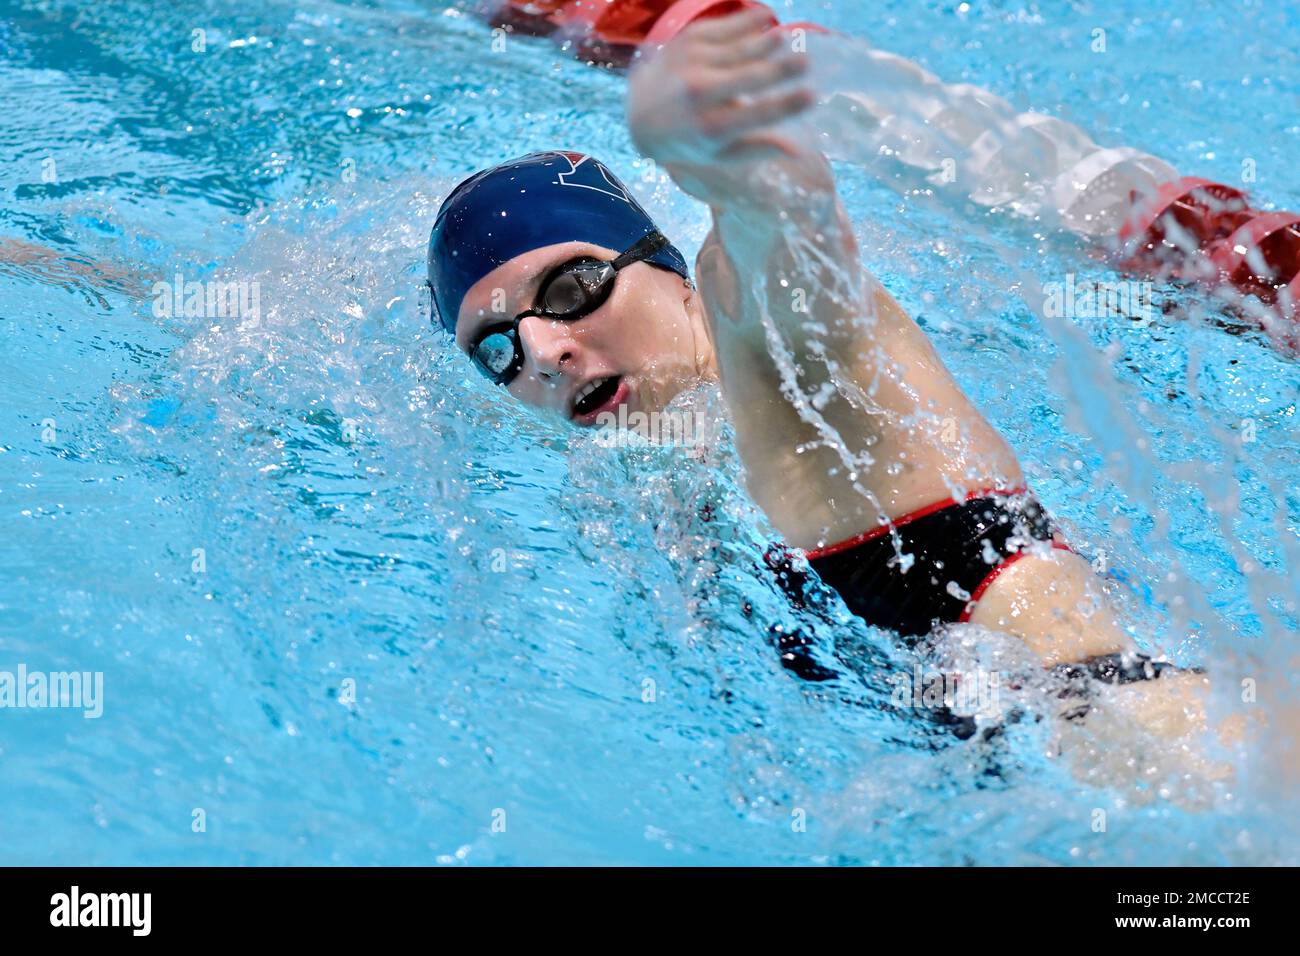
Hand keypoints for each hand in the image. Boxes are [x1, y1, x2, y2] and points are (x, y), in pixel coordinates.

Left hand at [627, 8, 815, 208]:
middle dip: (779, 70)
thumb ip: (758, 149)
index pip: (755, 115)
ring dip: (764, 43)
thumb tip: (799, 152)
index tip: (811, 96)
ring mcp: (691, 63)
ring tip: (787, 38)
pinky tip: (765, 19)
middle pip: (747, 79)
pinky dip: (745, 23)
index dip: (785, 106)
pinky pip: (724, 28)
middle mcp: (699, 93)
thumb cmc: (692, 138)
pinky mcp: (687, 40)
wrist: (641, 112)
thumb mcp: (721, 154)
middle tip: (806, 62)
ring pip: (737, 49)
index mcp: (712, 127)